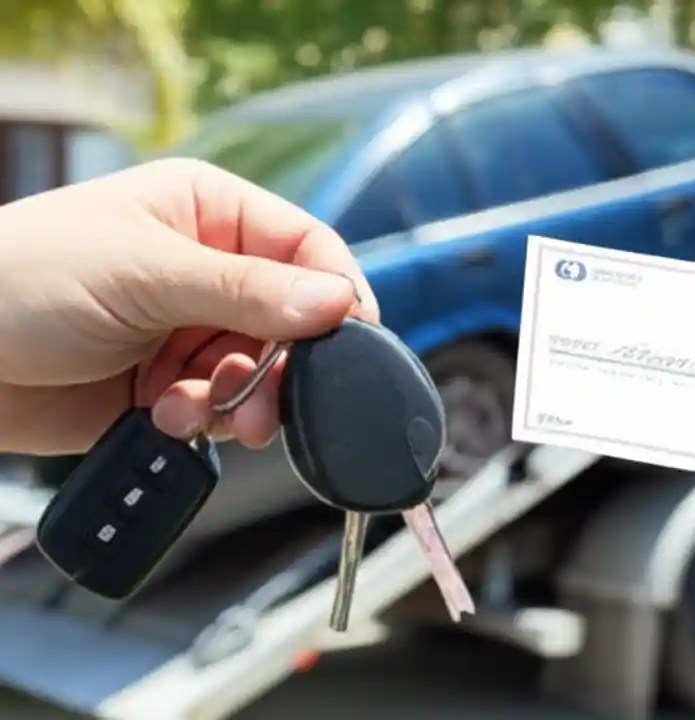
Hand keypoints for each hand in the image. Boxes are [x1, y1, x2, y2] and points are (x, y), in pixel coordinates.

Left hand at [0, 158, 377, 455]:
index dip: (336, 292)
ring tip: (208, 413)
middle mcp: (208, 269)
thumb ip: (248, 291)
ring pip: (264, 371)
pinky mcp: (169, 383)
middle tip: (272, 399)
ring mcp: (189, 328)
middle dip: (285, 364)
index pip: (306, 245)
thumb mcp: (146, 274)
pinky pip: (223, 408)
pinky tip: (166, 416)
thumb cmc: (19, 280)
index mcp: (208, 212)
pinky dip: (206, 420)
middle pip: (294, 320)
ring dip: (243, 400)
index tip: (354, 337)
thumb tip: (339, 302)